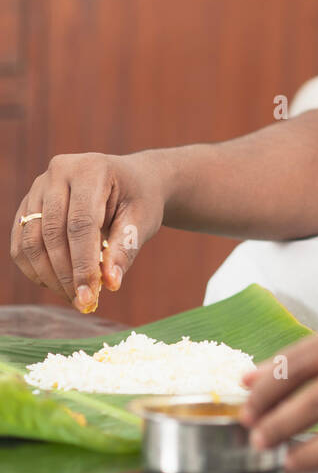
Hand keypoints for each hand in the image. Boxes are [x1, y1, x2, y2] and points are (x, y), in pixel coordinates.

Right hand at [9, 151, 168, 311]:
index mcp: (90, 169)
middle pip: (52, 233)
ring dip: (49, 276)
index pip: (80, 224)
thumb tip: (111, 283)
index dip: (82, 264)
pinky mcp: (28, 205)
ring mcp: (38, 187)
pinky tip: (57, 283)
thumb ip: (125, 249)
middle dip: (66, 275)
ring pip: (31, 241)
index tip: (89, 298)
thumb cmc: (139, 200)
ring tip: (74, 295)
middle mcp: (58, 172)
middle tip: (83, 302)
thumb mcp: (142, 220)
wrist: (130, 180)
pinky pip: (20, 243)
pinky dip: (35, 269)